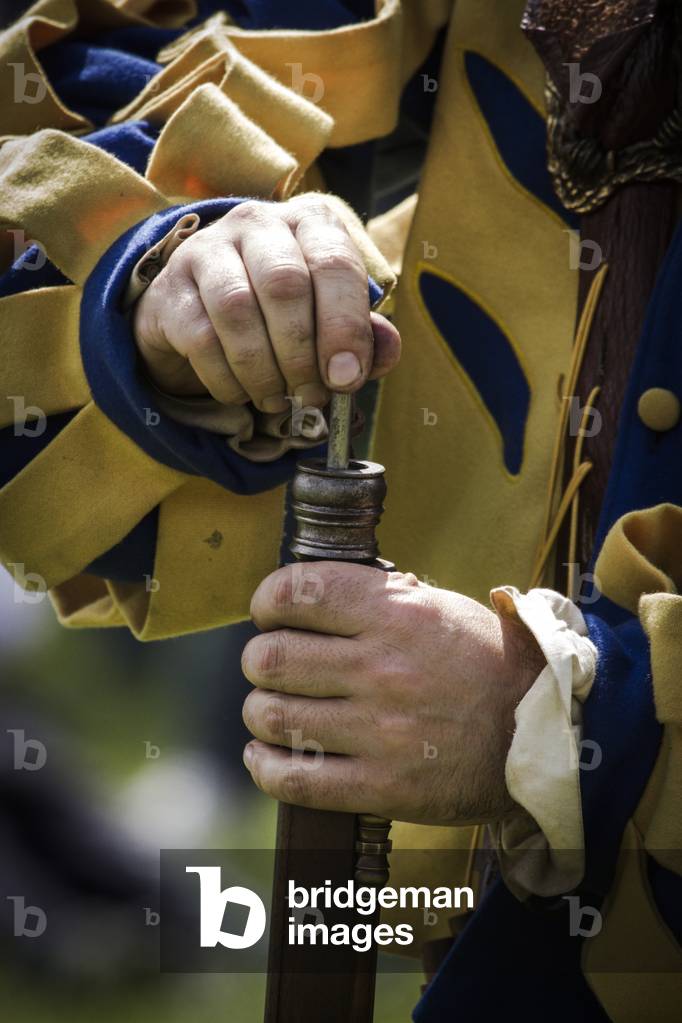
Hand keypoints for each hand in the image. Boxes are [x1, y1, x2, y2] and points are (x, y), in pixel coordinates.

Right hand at [133, 195, 399, 407]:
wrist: (202, 312)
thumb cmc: (282, 316)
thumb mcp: (331, 321)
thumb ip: (364, 337)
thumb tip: (384, 352)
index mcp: (311, 223)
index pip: (335, 263)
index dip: (344, 327)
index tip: (346, 379)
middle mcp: (258, 223)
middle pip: (284, 284)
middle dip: (302, 354)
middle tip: (311, 397)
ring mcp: (208, 250)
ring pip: (238, 310)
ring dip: (264, 371)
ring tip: (278, 400)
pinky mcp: (171, 288)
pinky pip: (200, 339)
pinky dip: (227, 379)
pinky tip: (242, 392)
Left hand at [241, 564, 545, 825]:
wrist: (544, 734)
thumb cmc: (489, 664)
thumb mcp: (443, 609)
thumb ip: (380, 598)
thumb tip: (315, 594)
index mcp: (397, 614)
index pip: (298, 592)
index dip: (268, 599)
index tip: (269, 610)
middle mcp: (382, 669)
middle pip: (271, 657)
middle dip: (259, 658)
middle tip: (270, 663)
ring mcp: (380, 731)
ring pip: (272, 716)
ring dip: (260, 710)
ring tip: (271, 708)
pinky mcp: (382, 787)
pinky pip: (294, 778)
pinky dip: (264, 765)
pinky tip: (264, 754)